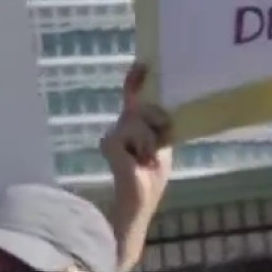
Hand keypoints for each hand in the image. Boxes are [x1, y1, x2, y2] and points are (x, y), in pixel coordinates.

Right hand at [99, 62, 173, 216]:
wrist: (134, 206)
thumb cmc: (149, 185)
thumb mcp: (161, 152)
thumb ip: (157, 130)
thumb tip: (150, 112)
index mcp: (140, 130)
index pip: (136, 101)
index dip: (137, 82)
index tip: (142, 64)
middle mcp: (124, 129)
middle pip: (140, 108)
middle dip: (153, 122)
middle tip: (152, 151)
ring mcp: (114, 136)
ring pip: (136, 119)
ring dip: (147, 140)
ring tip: (144, 162)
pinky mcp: (110, 144)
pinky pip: (129, 133)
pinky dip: (137, 147)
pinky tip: (135, 162)